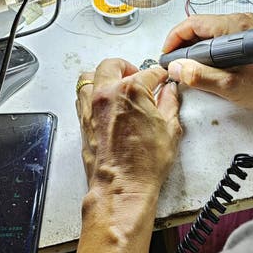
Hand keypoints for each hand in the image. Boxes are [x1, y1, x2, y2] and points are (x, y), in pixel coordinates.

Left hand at [76, 58, 181, 198]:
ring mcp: (91, 106)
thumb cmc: (143, 164)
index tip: (162, 79)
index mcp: (131, 90)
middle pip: (113, 65)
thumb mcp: (170, 129)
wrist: (121, 187)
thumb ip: (170, 103)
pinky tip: (104, 101)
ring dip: (104, 76)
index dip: (159, 75)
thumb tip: (170, 92)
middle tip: (138, 75)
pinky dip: (93, 92)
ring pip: (90, 76)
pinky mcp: (83, 121)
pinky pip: (82, 96)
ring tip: (117, 84)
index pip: (149, 72)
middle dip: (127, 66)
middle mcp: (107, 93)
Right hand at [163, 13, 252, 113]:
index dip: (174, 40)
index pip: (191, 24)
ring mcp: (244, 25)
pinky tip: (208, 64)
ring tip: (190, 66)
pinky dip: (209, 47)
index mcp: (232, 27)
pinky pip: (220, 35)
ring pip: (208, 31)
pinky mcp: (249, 33)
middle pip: (198, 26)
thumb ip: (199, 77)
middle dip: (182, 44)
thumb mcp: (230, 86)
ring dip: (195, 46)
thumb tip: (176, 68)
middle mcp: (238, 20)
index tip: (167, 56)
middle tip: (176, 64)